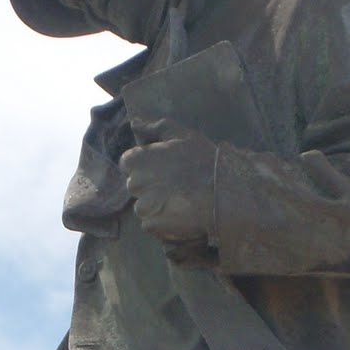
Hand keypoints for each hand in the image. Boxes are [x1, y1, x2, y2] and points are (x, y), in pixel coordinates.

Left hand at [120, 120, 216, 246]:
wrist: (221, 193)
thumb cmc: (203, 160)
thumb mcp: (181, 135)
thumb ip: (154, 127)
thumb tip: (135, 123)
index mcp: (137, 160)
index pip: (128, 164)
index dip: (145, 166)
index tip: (163, 170)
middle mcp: (134, 184)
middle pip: (136, 186)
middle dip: (150, 186)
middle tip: (176, 185)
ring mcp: (142, 207)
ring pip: (144, 206)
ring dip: (157, 205)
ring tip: (181, 201)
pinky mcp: (152, 226)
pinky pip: (152, 224)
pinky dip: (163, 222)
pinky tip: (181, 214)